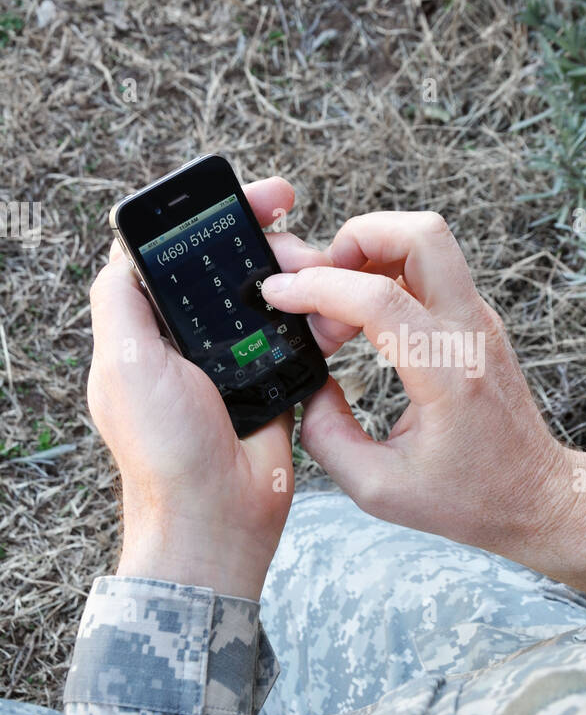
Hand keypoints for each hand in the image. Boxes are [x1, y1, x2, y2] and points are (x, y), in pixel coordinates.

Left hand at [88, 177, 326, 600]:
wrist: (219, 517)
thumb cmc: (165, 449)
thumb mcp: (124, 363)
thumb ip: (120, 297)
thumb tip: (127, 242)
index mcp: (150, 327)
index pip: (180, 249)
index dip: (219, 215)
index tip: (263, 197)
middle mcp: (192, 336)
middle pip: (234, 263)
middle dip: (272, 242)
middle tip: (300, 243)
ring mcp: (237, 356)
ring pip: (274, 291)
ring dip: (303, 276)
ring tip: (325, 278)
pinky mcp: (277, 378)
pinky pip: (302, 330)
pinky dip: (322, 314)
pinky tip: (337, 310)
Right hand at [262, 211, 585, 596]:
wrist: (534, 496)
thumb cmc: (467, 498)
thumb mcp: (378, 488)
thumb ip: (327, 436)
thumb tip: (308, 385)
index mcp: (448, 374)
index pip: (379, 298)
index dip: (319, 287)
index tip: (279, 294)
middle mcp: (470, 333)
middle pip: (421, 234)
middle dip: (357, 237)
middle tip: (323, 281)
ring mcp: (479, 320)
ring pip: (428, 242)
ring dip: (372, 253)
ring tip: (339, 309)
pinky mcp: (477, 321)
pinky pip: (431, 270)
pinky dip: (387, 275)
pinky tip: (362, 321)